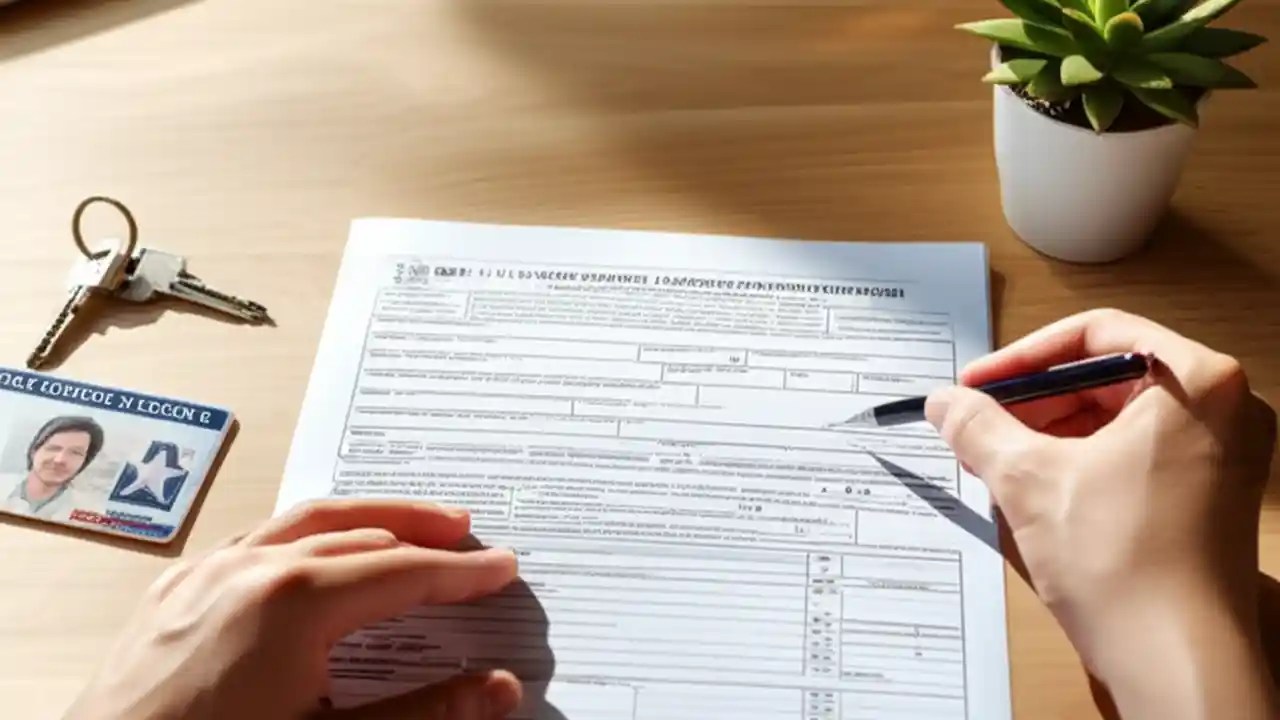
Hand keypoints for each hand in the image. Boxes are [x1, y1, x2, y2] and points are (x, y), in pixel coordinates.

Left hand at [63, 500, 520, 719]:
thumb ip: (421, 714)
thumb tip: (498, 689)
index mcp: (297, 603)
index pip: (405, 573)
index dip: (462, 573)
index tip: (502, 568)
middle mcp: (252, 570)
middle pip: (362, 531)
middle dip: (422, 533)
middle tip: (468, 536)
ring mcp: (206, 574)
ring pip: (304, 520)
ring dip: (366, 517)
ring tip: (407, 522)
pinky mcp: (174, 590)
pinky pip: (252, 539)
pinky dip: (302, 531)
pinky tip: (314, 546)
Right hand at [926, 309, 1277, 719]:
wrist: (1176, 660)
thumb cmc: (1123, 564)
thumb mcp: (1027, 479)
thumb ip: (978, 427)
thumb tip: (944, 402)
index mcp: (1197, 382)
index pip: (1095, 334)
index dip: (1024, 358)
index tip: (978, 384)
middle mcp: (1226, 409)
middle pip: (1108, 376)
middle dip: (1035, 400)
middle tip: (979, 423)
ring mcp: (1224, 455)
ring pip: (1120, 418)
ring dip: (1053, 432)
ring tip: (997, 460)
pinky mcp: (1212, 496)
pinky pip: (1137, 454)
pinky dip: (1083, 461)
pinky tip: (1036, 488)